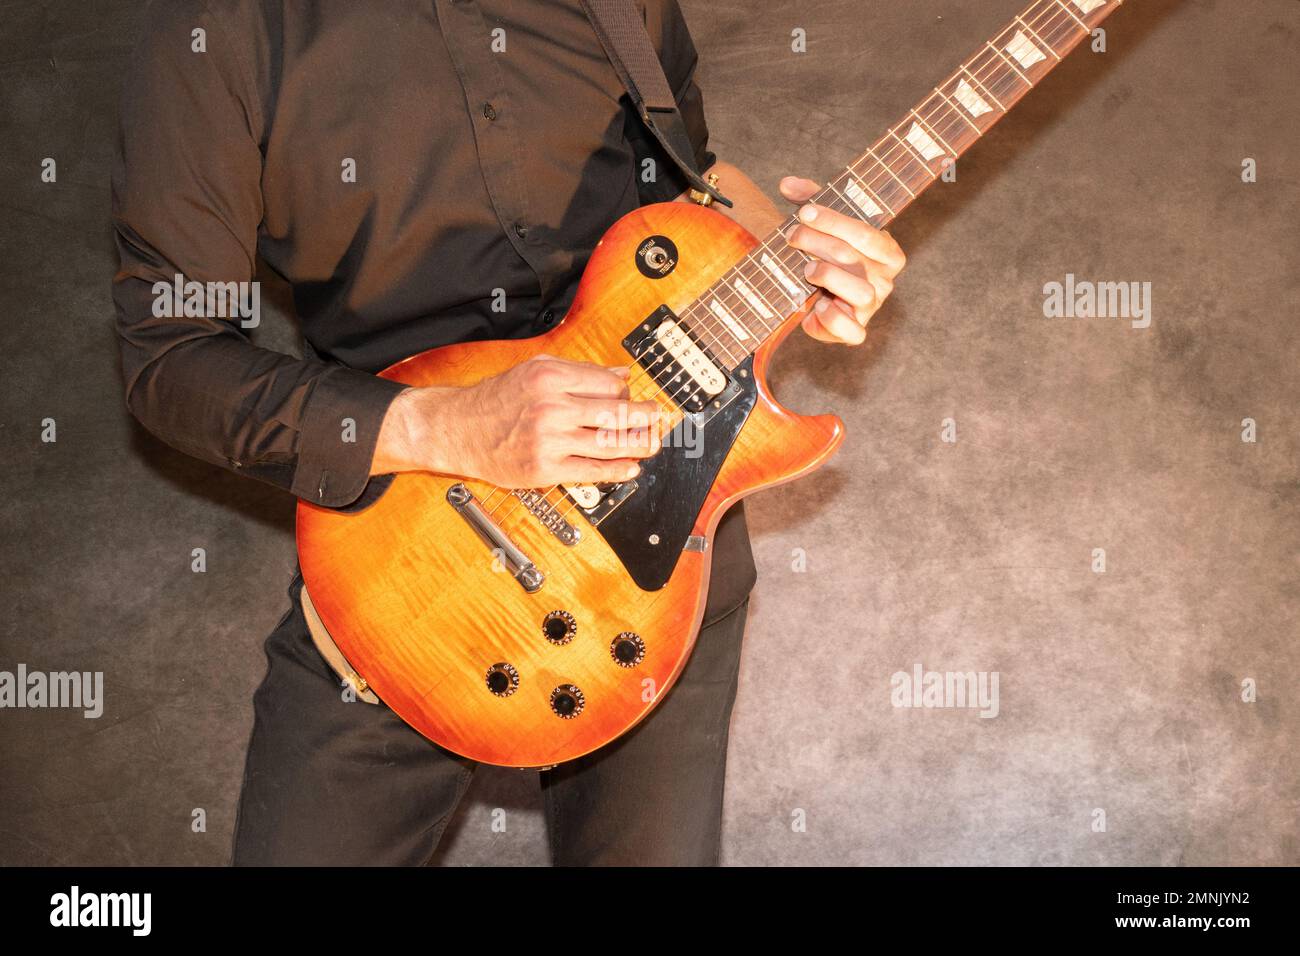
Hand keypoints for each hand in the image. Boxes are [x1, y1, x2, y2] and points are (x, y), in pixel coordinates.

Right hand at [375, 355, 660, 486]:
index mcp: (551, 376)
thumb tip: (621, 375)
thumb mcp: (535, 370)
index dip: (628, 392)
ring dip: (638, 444)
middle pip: (615, 412)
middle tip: (660, 418)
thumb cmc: (496, 399)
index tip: (637, 397)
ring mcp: (549, 439)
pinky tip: (631, 468)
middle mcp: (552, 406)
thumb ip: (580, 372)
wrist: (458, 429)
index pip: (608, 384)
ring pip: (608, 442)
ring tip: (652, 443)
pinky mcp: (544, 468)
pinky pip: (591, 471)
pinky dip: (617, 470)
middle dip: (645, 416)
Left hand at [779, 176, 906, 344]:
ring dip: (827, 276)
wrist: (819, 297)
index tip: (805, 213)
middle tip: (792, 237)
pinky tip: (817, 305)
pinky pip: (852, 331)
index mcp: (886, 250)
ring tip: (806, 269)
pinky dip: (833, 319)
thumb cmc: (826, 256)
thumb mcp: (821, 225)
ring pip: (859, 290)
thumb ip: (808, 200)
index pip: (865, 232)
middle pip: (853, 256)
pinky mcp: (856, 331)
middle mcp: (885, 279)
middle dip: (817, 243)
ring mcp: (872, 306)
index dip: (833, 221)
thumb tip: (787, 183)